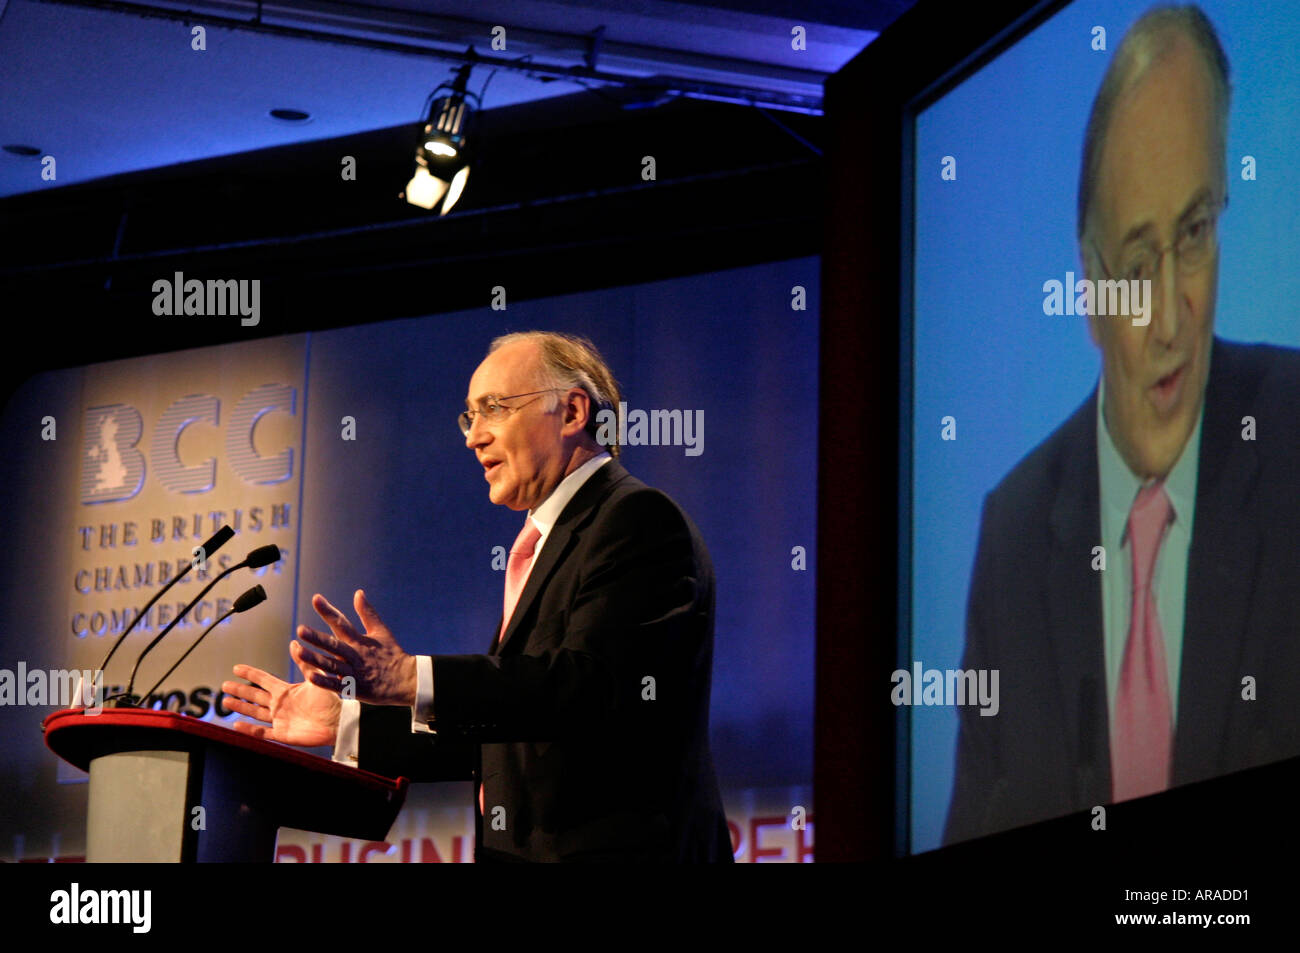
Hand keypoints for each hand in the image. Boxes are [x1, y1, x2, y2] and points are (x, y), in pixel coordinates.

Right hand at [221, 652, 340, 746]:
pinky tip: (236, 725)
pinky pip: (262, 733)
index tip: (236, 667)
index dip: (250, 674)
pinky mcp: (283, 734)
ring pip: (255, 713)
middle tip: (224, 685)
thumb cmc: (331, 699)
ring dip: (240, 707)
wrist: (339, 721)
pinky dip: (249, 730)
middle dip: (240, 690)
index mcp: (287, 690)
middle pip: (255, 696)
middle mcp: (281, 704)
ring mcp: (280, 719)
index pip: (263, 680)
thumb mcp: (316, 677)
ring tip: (226, 702)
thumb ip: (303, 662)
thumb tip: (294, 643)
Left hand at [294, 589, 417, 707]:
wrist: (406, 680)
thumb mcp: (381, 631)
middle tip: (301, 630)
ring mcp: (354, 672)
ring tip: (298, 652)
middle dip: (317, 638)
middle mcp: (355, 655)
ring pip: (331, 665)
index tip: (315, 598)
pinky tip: (310, 676)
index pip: (342, 623)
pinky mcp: (354, 688)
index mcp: (360, 641)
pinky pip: (336, 685)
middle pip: (334, 645)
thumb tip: (358, 592)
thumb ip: (367, 613)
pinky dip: (324, 681)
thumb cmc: (392, 654)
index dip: (328, 611)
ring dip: (315, 659)